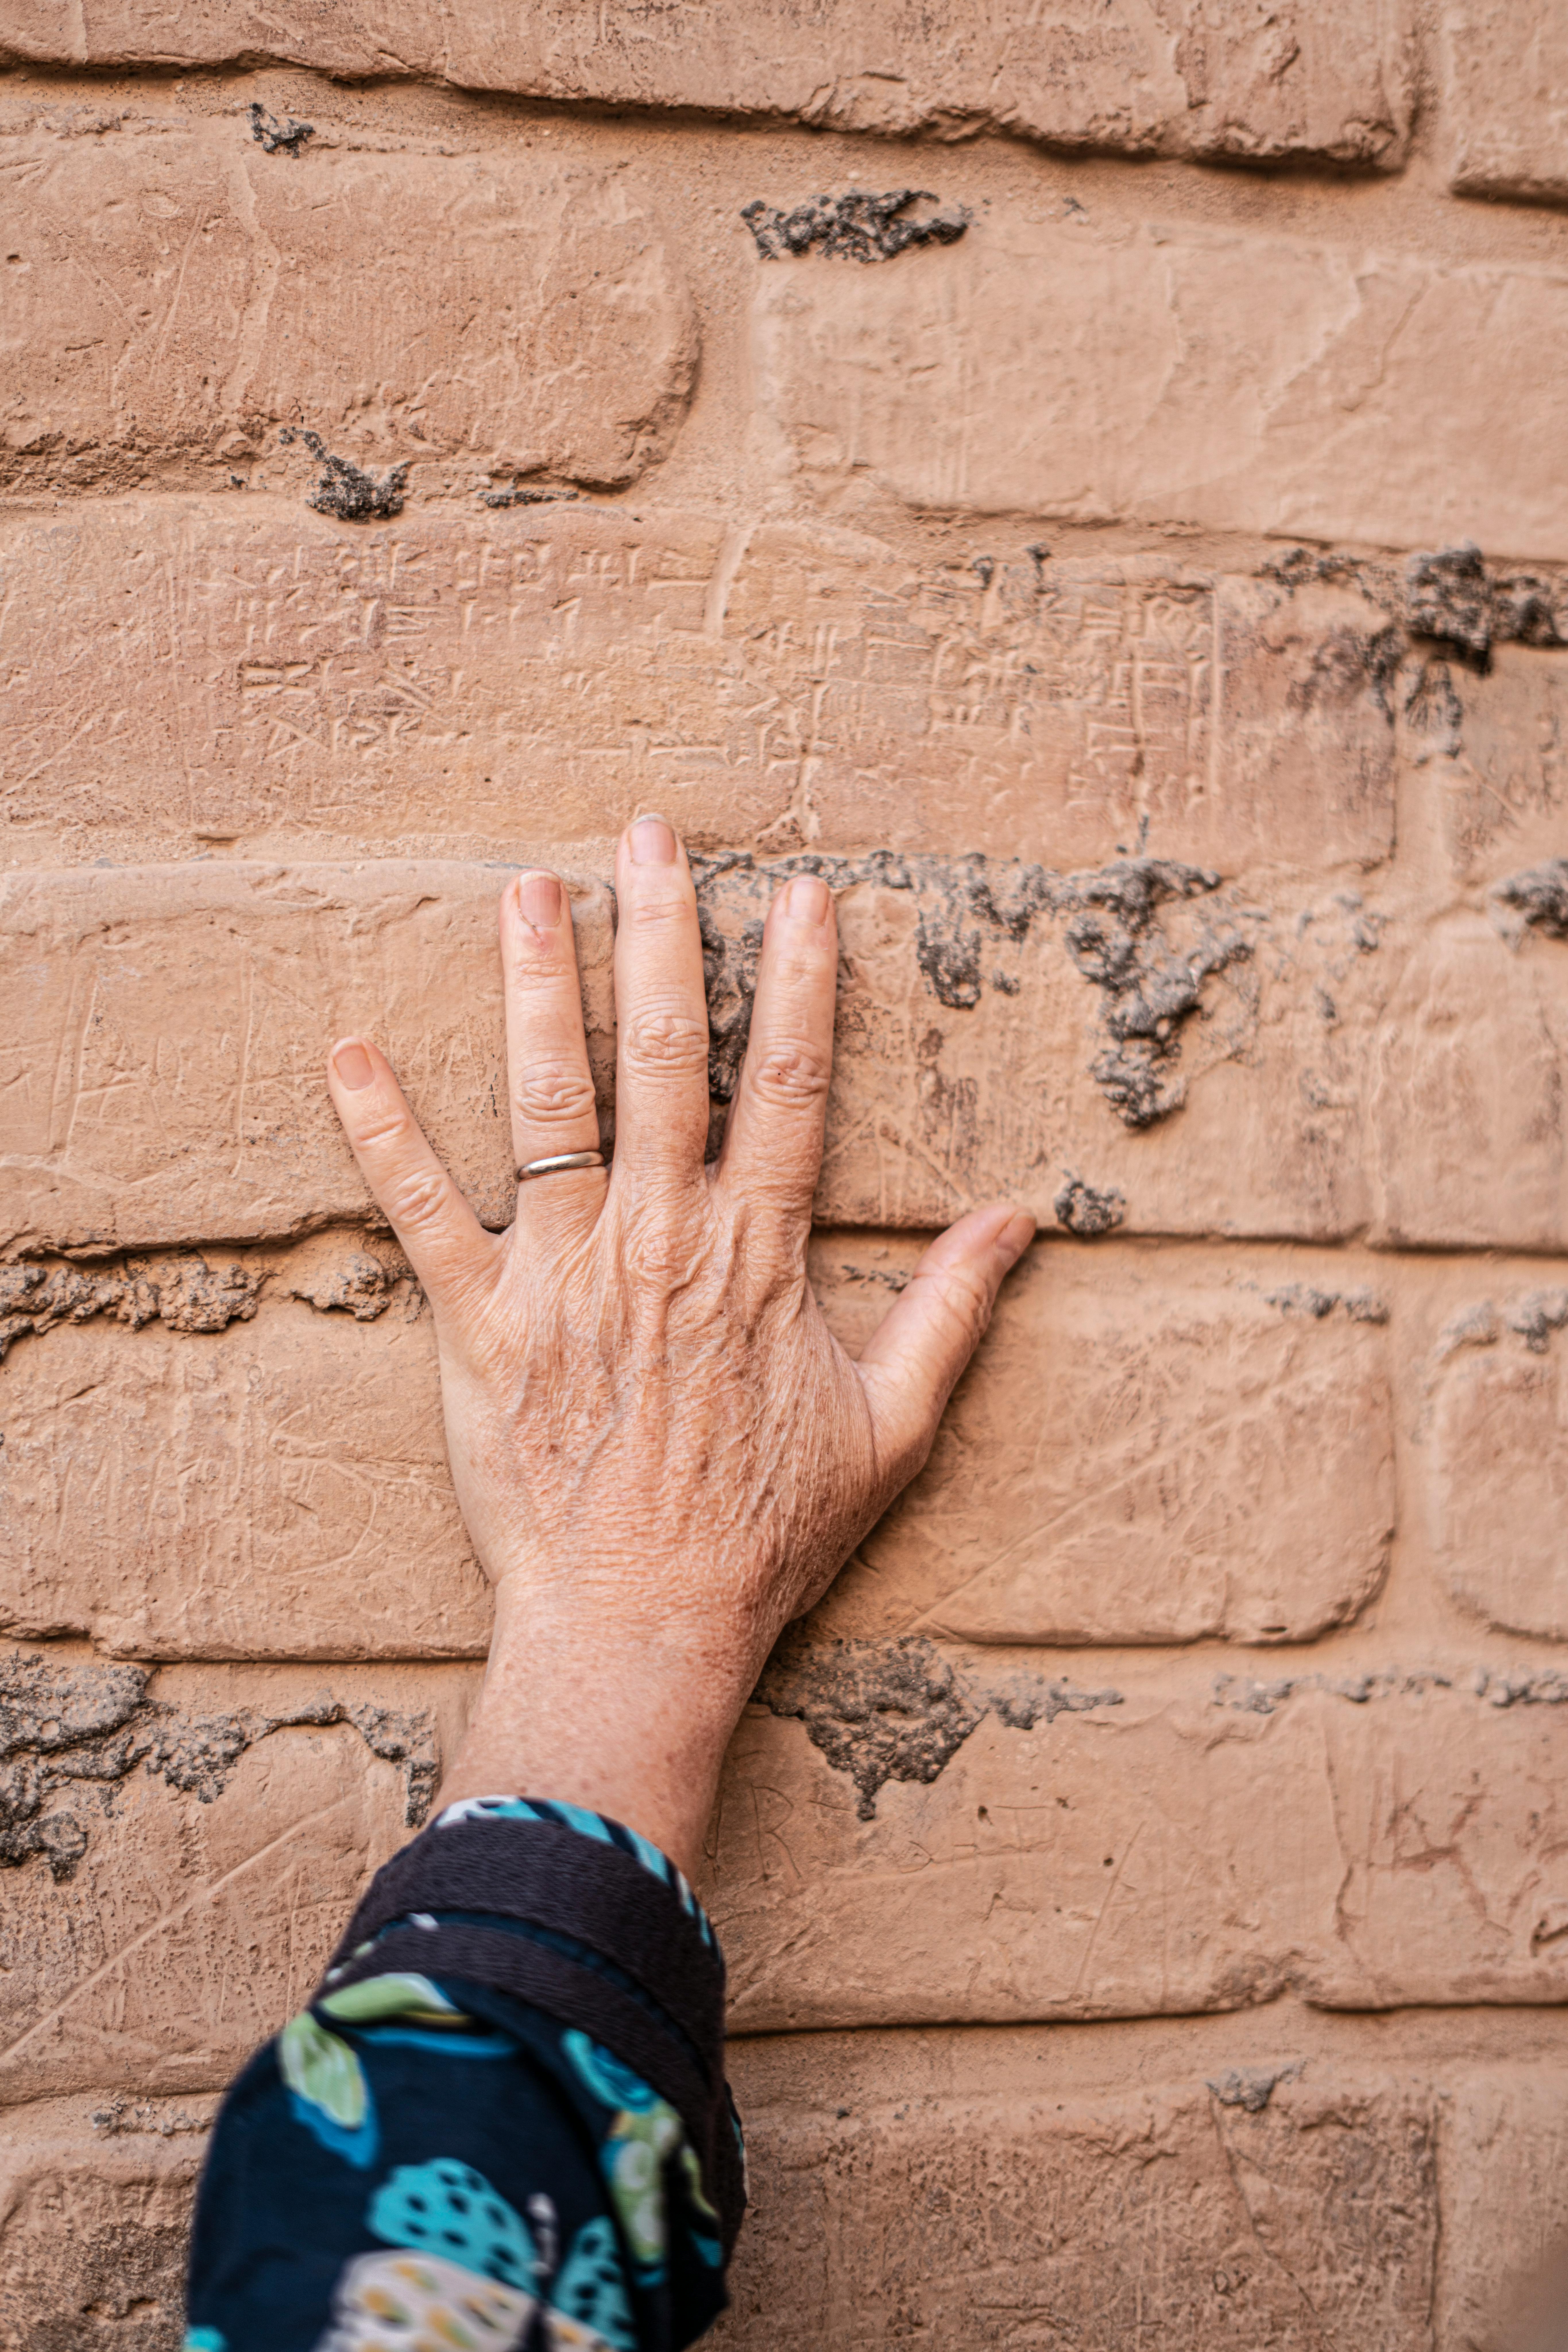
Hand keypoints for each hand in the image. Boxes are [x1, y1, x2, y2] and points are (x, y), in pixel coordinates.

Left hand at [326, 819, 1033, 1878]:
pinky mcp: (483, 1324)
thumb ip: (952, 1312)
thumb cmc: (768, 1533)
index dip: (800, 983)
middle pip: (664, 1059)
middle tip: (648, 834)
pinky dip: (381, 1133)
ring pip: (549, 1104)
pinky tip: (347, 1052)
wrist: (646, 1624)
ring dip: (535, 988)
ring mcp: (566, 1276)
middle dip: (660, 936)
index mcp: (758, 1256)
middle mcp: (662, 1241)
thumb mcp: (893, 1429)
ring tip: (526, 891)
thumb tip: (1021, 1221)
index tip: (800, 895)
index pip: (789, 1086)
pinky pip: (422, 1213)